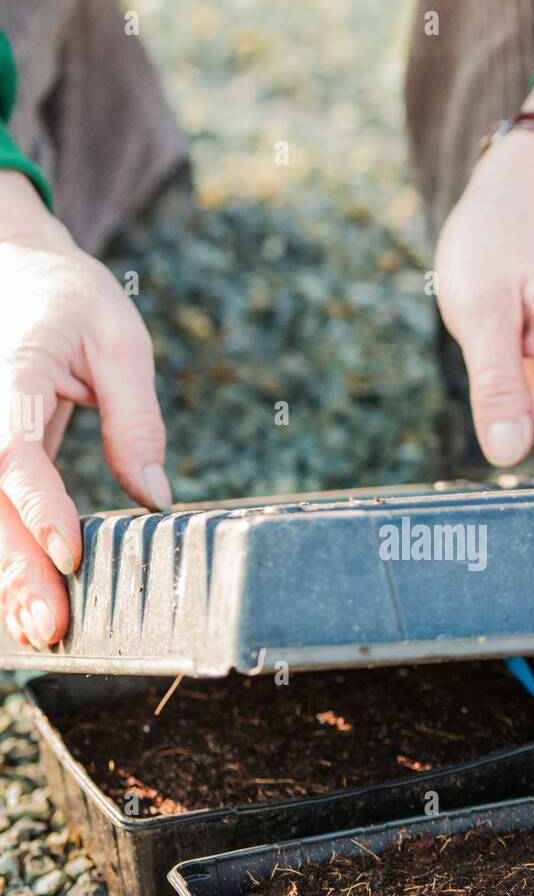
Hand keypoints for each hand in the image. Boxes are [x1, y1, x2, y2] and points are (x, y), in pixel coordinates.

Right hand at [0, 172, 170, 648]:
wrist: (10, 265)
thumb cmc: (69, 300)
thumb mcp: (119, 341)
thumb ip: (137, 422)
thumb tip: (157, 498)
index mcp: (8, 374)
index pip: (14, 450)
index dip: (39, 505)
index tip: (71, 552)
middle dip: (17, 567)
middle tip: (51, 624)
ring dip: (2, 576)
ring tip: (35, 631)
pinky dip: (1, 554)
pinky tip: (17, 601)